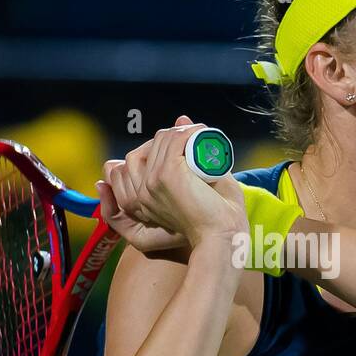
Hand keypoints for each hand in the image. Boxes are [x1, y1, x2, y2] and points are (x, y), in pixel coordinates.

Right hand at [99, 115, 246, 253]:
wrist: (223, 236)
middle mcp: (141, 193)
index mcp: (142, 201)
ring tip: (202, 137)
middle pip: (145, 148)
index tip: (182, 144)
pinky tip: (203, 133)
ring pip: (160, 141)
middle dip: (168, 139)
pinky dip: (189, 131)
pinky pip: (173, 141)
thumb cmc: (215, 218)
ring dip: (181, 133)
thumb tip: (181, 118)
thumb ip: (186, 156)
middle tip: (194, 140)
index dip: (157, 148)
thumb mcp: (196, 184)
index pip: (131, 162)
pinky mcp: (166, 175)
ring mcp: (151, 183)